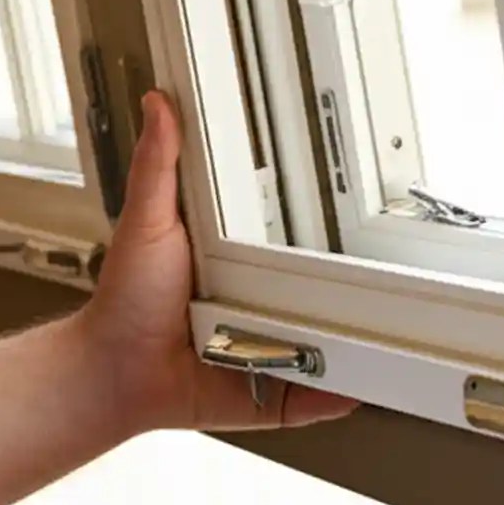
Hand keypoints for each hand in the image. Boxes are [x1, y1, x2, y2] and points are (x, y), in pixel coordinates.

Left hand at [81, 91, 357, 433]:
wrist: (112, 376)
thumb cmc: (125, 304)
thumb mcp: (147, 222)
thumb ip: (157, 167)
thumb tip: (158, 105)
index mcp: (242, 263)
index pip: (293, 240)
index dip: (324, 226)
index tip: (358, 209)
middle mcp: (262, 307)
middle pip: (321, 295)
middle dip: (354, 290)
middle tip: (391, 274)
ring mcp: (270, 352)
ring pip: (326, 347)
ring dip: (355, 343)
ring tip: (389, 329)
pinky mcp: (267, 395)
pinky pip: (312, 399)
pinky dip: (338, 397)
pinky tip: (365, 386)